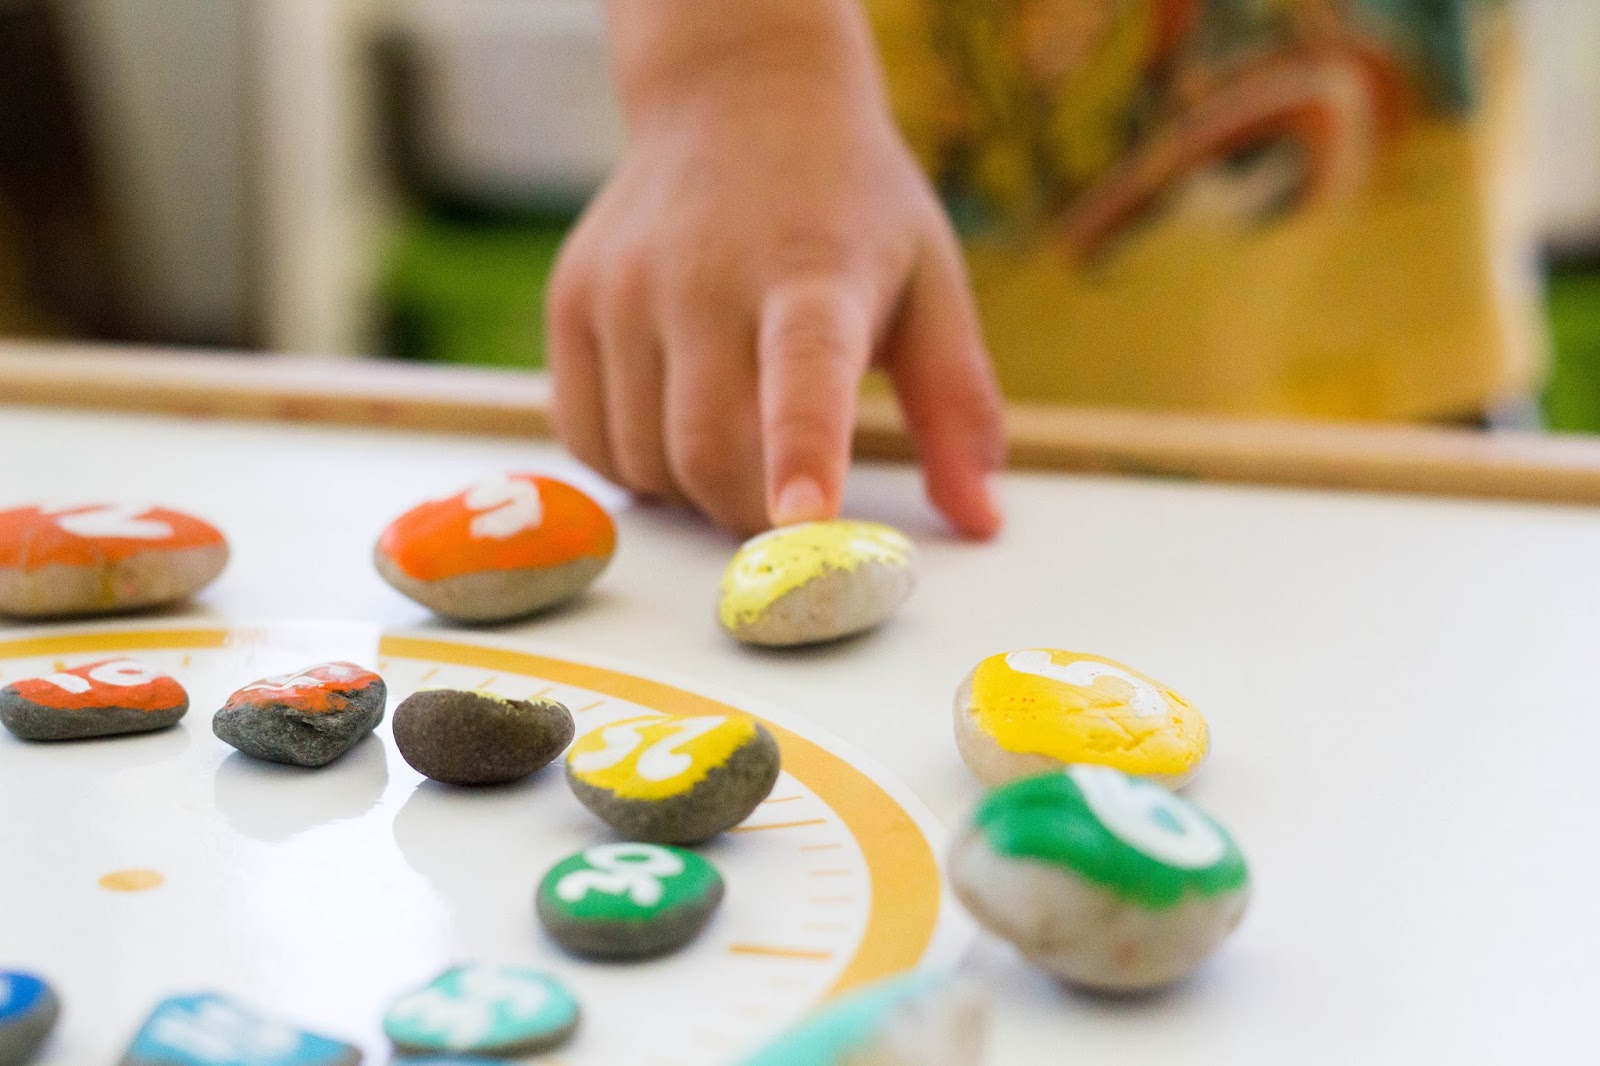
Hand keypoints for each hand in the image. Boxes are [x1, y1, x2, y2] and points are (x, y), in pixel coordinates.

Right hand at [546, 1, 1004, 536]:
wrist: (737, 97)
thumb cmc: (849, 209)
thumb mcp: (931, 285)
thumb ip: (958, 408)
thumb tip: (981, 521)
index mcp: (813, 274)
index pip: (805, 370)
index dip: (803, 450)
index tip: (804, 520)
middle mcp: (704, 276)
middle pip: (708, 453)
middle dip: (753, 518)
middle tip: (790, 512)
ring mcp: (622, 287)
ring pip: (645, 461)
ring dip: (695, 493)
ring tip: (738, 439)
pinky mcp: (569, 302)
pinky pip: (588, 440)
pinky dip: (636, 467)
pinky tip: (675, 423)